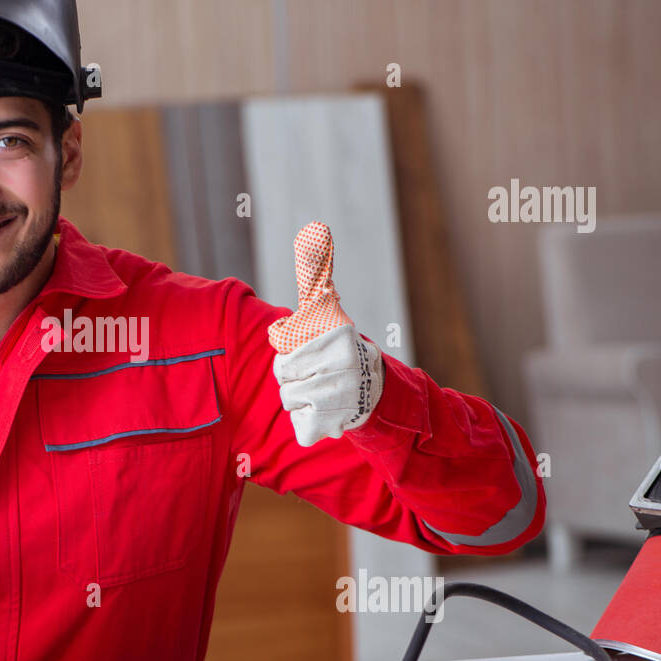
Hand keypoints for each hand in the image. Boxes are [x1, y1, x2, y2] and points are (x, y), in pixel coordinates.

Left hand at [267, 222, 383, 445]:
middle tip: (318, 377)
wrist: (376, 393)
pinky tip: (327, 415)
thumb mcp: (328, 311)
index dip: (292, 359)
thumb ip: (316, 276)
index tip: (312, 359)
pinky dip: (309, 425)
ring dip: (301, 402)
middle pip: (284, 382)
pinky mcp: (334, 427)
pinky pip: (301, 428)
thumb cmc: (341, 350)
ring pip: (289, 403)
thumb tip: (313, 232)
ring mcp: (339, 401)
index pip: (284, 358)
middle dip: (296, 380)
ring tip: (324, 394)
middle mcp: (341, 371)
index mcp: (337, 343)